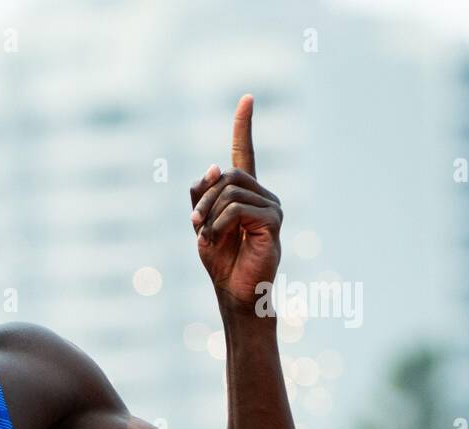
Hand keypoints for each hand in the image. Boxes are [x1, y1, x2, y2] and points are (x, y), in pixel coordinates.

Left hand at [190, 94, 282, 310]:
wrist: (233, 289)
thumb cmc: (220, 258)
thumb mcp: (201, 222)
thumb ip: (202, 194)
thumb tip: (214, 168)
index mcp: (244, 193)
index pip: (245, 152)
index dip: (243, 126)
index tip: (247, 98)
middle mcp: (262, 194)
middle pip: (227, 176)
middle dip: (204, 199)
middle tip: (195, 223)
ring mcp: (271, 206)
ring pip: (230, 192)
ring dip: (209, 215)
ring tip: (208, 237)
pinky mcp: (273, 221)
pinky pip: (238, 209)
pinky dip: (220, 224)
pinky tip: (218, 239)